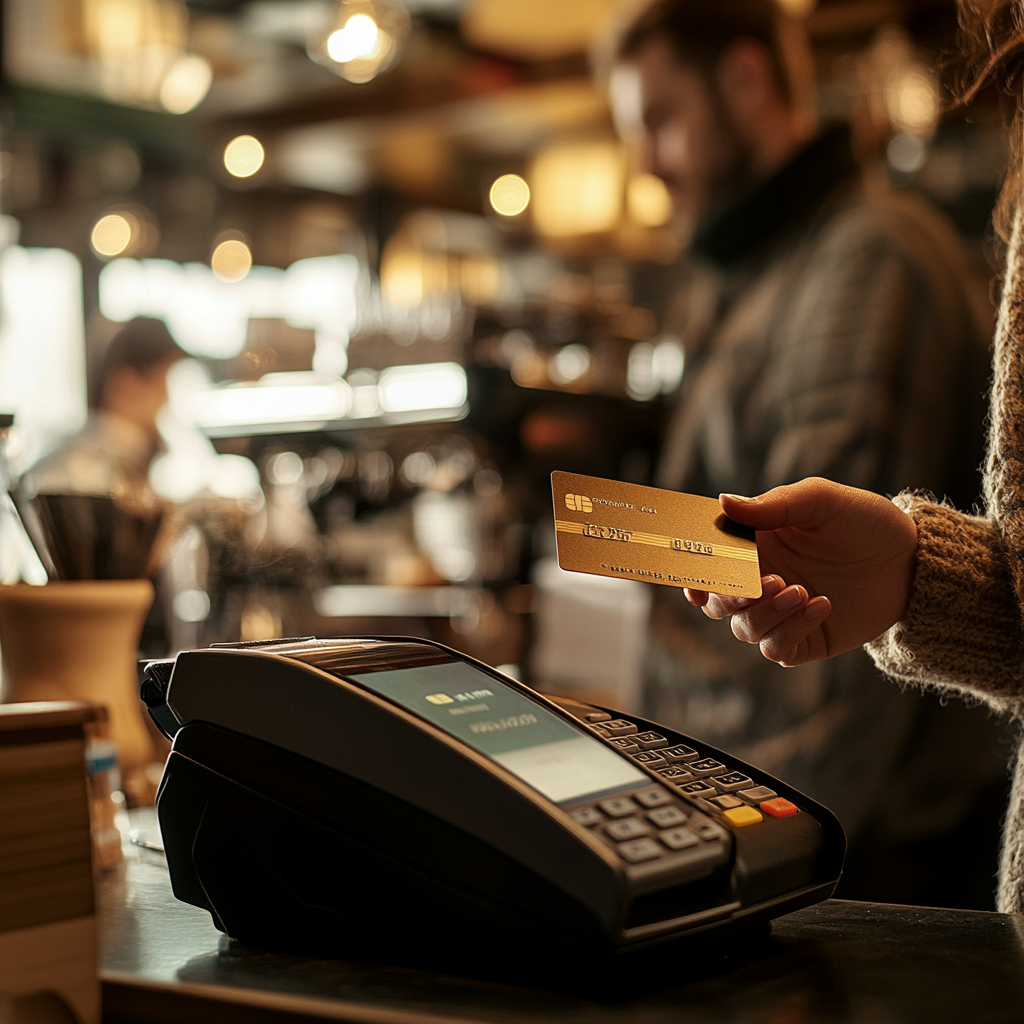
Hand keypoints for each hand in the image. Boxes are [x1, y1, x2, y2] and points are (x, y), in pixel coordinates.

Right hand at [684, 478, 917, 666]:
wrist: (914, 560)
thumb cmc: (863, 521)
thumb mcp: (820, 500)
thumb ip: (772, 504)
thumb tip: (724, 501)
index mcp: (753, 547)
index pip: (708, 565)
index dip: (694, 575)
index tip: (696, 581)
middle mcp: (760, 582)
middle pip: (718, 603)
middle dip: (731, 598)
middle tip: (766, 583)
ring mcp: (781, 613)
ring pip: (744, 629)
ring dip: (766, 614)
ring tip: (802, 591)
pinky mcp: (805, 638)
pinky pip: (777, 648)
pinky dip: (791, 631)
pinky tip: (821, 606)